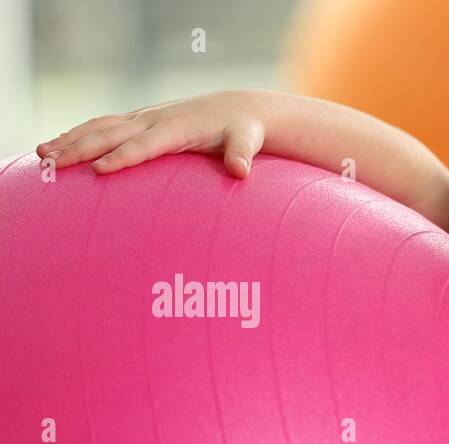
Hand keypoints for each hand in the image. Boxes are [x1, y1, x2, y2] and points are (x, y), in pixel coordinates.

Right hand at [35, 89, 267, 178]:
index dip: (121, 157)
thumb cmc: (241, 131)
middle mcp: (154, 120)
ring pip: (99, 128)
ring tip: (42, 156)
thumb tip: (241, 170)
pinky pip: (103, 126)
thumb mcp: (247, 141)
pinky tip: (59, 147)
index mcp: (176, 128)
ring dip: (69, 140)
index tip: (98, 170)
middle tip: (52, 165)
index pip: (144, 145)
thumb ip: (241, 154)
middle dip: (80, 148)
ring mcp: (143, 118)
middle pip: (110, 135)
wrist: (236, 109)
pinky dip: (78, 134)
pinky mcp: (138, 120)